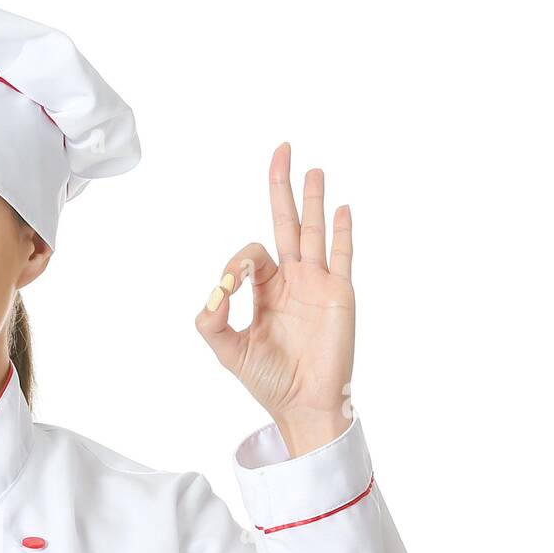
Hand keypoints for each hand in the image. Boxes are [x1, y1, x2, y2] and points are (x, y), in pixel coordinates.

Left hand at [194, 141, 354, 456]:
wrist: (303, 403)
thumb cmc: (268, 380)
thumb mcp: (229, 351)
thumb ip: (212, 322)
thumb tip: (213, 294)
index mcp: (265, 291)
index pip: (251, 255)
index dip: (235, 264)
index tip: (229, 287)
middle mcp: (292, 281)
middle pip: (285, 223)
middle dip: (281, 188)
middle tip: (281, 149)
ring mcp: (318, 284)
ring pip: (314, 232)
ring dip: (313, 199)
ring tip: (313, 169)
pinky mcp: (339, 293)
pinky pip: (341, 256)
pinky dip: (341, 233)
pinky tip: (340, 209)